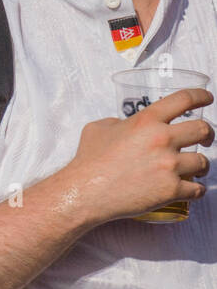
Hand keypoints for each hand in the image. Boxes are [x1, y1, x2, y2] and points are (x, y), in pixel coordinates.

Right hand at [61, 88, 212, 224]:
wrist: (84, 192)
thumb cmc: (88, 161)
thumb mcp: (98, 129)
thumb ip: (119, 123)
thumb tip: (126, 126)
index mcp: (146, 121)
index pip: (184, 99)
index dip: (200, 96)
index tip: (206, 99)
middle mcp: (162, 140)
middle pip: (204, 130)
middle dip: (208, 134)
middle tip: (205, 139)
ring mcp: (169, 166)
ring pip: (203, 162)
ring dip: (198, 166)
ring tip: (190, 169)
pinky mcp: (171, 190)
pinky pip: (198, 189)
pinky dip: (194, 189)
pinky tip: (188, 189)